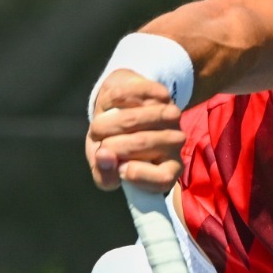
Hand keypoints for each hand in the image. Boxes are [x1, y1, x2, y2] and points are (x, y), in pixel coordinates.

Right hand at [85, 69, 184, 191]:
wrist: (116, 110)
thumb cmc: (112, 146)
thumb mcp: (105, 168)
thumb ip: (104, 173)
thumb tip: (103, 156)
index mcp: (168, 170)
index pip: (163, 178)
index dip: (137, 174)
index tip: (119, 169)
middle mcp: (175, 144)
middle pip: (142, 142)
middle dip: (111, 143)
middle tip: (98, 142)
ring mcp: (171, 117)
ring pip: (135, 117)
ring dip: (109, 121)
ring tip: (99, 124)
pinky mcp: (162, 95)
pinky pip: (133, 94)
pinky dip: (113, 100)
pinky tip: (109, 105)